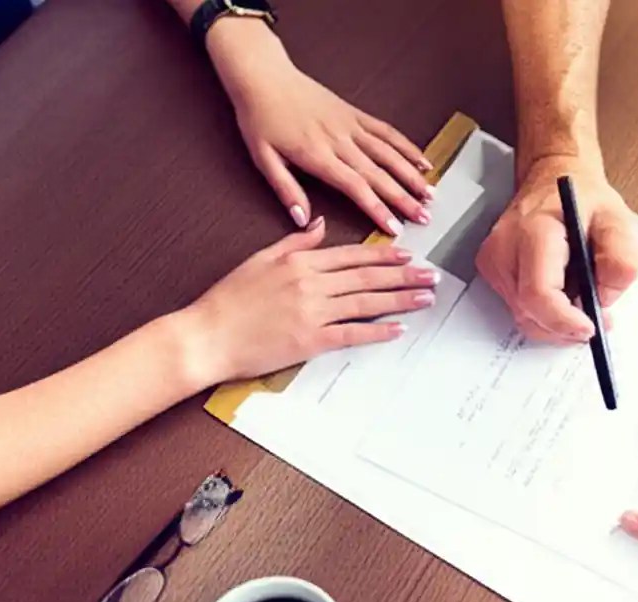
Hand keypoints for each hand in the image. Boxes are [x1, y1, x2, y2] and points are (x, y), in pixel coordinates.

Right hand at [176, 217, 438, 386]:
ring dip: (401, 299)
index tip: (408, 254)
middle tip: (431, 275)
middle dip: (404, 274)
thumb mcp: (259, 259)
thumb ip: (294, 243)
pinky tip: (399, 328)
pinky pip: (353, 333)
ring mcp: (313, 312)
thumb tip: (319, 224)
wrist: (206, 336)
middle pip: (368, 276)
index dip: (384, 254)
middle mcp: (311, 284)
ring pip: (367, 301)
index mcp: (300, 262)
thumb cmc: (227, 300)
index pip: (352, 255)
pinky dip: (378, 330)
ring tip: (425, 297)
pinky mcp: (310, 340)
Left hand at [207, 21, 432, 233]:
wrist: (263, 76)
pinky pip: (386, 131)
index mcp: (317, 155)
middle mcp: (339, 141)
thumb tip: (303, 220)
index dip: (378, 209)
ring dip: (412, 174)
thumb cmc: (260, 118)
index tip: (395, 228)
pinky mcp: (355, 114)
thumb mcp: (263, 158)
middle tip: (424, 217)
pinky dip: (407, 146)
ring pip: (389, 153)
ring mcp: (350, 126)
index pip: (355, 187)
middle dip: (404, 198)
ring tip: (430, 194)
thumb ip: (286, 190)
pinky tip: (423, 161)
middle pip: (379, 173)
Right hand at [475, 156, 637, 342]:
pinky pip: (520, 308)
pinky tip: (562, 291)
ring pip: (524, 316)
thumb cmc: (583, 197)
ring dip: (556, 320)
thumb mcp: (617, 220)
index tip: (590, 327)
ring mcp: (494, 260)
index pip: (538, 294)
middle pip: (529, 313)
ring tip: (581, 297)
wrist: (553, 177)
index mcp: (535, 231)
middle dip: (565, 326)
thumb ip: (620, 261)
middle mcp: (505, 247)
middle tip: (596, 317)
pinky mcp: (492, 270)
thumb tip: (604, 299)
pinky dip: (545, 311)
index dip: (564, 321)